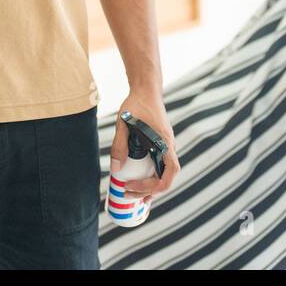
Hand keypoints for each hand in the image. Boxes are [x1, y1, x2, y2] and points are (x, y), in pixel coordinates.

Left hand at [110, 88, 178, 202]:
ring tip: (134, 195)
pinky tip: (139, 181)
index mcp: (165, 143)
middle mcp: (169, 146)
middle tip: (128, 196)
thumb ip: (119, 145)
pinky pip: (159, 165)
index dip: (154, 186)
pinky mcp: (160, 143)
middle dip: (148, 191)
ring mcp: (166, 145)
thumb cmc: (136, 104)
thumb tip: (116, 170)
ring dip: (150, 186)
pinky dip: (151, 176)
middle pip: (166, 178)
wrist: (146, 89)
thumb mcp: (124, 123)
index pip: (169, 173)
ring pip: (163, 172)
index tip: (134, 187)